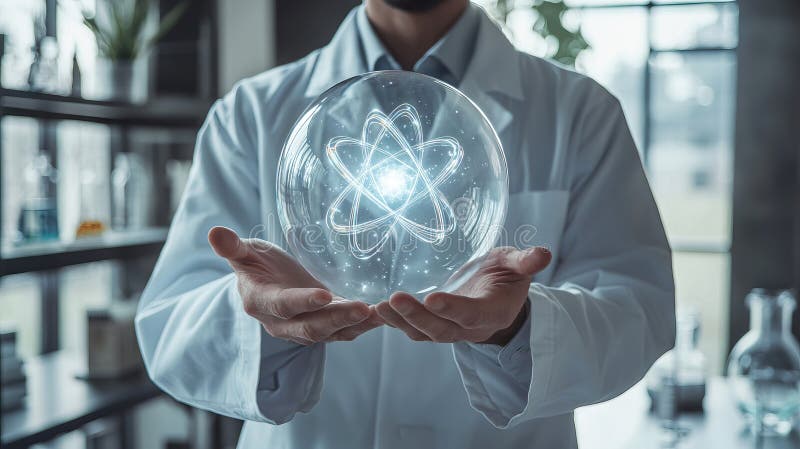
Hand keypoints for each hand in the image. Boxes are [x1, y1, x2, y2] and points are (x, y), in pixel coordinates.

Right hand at [208, 226, 382, 344]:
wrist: (266, 287)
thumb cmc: (256, 265)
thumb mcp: (245, 253)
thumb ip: (233, 247)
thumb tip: (214, 232)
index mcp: (262, 302)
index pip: (284, 305)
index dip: (303, 301)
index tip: (324, 295)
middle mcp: (283, 323)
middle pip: (311, 326)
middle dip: (337, 318)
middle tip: (362, 308)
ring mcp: (305, 328)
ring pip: (331, 333)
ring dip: (355, 325)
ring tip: (378, 313)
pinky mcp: (324, 328)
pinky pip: (344, 332)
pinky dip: (363, 326)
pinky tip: (383, 315)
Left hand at [376, 247, 550, 344]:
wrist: (497, 295)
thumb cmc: (506, 274)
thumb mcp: (517, 264)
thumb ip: (526, 261)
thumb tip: (543, 254)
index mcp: (492, 311)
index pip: (471, 314)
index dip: (453, 309)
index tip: (433, 298)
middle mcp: (468, 328)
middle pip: (440, 330)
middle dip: (416, 317)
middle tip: (394, 299)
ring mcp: (448, 330)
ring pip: (421, 333)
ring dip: (399, 322)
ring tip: (378, 306)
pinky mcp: (431, 326)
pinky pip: (410, 329)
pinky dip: (392, 322)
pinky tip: (373, 309)